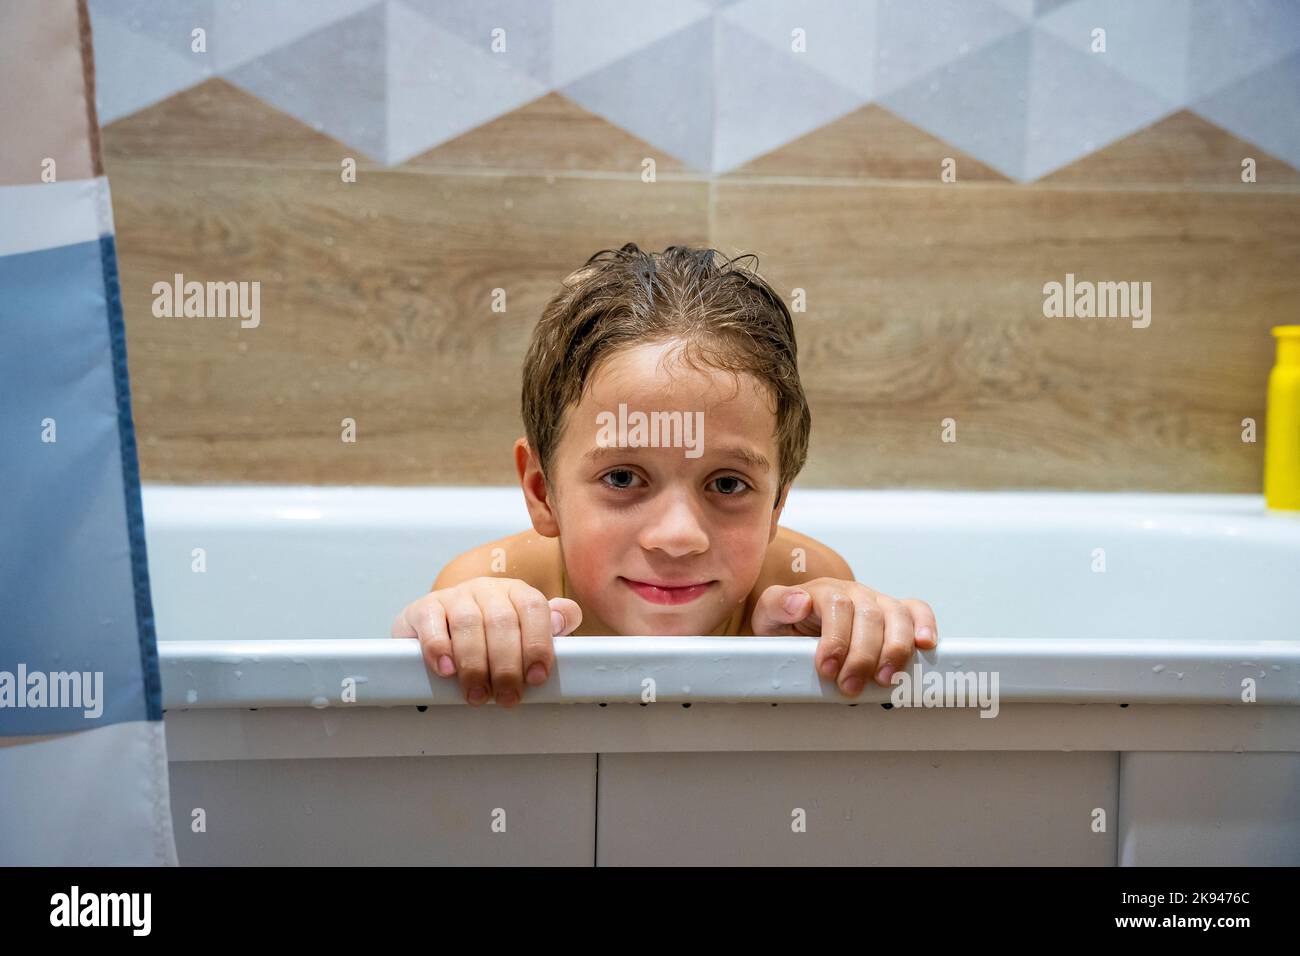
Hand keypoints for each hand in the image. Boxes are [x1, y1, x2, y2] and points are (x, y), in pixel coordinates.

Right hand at [391, 577, 581, 707]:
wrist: (436, 627)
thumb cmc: (488, 636)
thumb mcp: (521, 631)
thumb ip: (548, 628)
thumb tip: (562, 621)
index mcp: (516, 593)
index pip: (533, 607)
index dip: (537, 643)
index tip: (537, 677)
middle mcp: (487, 589)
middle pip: (502, 620)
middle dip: (507, 665)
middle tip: (507, 697)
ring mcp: (454, 596)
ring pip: (468, 623)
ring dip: (475, 664)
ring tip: (477, 694)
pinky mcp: (424, 608)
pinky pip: (432, 622)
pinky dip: (440, 648)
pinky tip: (447, 671)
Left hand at [750, 578, 937, 697]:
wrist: (797, 624)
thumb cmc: (785, 623)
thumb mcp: (768, 616)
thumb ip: (777, 605)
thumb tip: (799, 602)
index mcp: (825, 591)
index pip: (838, 607)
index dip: (836, 639)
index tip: (826, 669)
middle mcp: (855, 593)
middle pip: (870, 616)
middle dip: (863, 656)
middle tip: (851, 686)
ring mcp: (878, 601)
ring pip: (897, 616)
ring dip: (895, 650)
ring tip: (884, 679)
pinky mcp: (895, 613)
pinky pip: (917, 610)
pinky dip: (925, 624)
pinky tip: (925, 645)